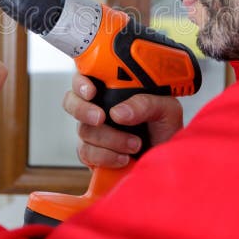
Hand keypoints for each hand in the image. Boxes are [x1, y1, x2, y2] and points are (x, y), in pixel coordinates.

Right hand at [62, 73, 183, 167]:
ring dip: (110, 139)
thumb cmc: (166, 131)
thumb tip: (118, 112)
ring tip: (134, 144)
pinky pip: (86, 152)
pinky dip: (106, 156)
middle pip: (72, 101)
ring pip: (83, 130)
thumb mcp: (166, 110)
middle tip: (101, 118)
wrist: (167, 162)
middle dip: (83, 110)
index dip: (81, 81)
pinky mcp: (92, 153)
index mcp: (114, 89)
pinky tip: (124, 158)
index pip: (87, 76)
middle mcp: (99, 107)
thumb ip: (145, 104)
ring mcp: (93, 130)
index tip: (91, 91)